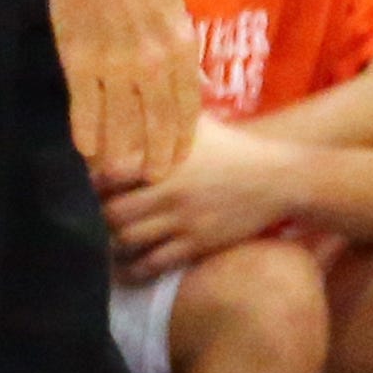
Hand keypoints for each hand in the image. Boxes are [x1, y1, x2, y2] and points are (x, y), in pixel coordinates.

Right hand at [46, 0, 198, 189]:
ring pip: (120, 121)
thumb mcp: (174, 9)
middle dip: (154, 156)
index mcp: (179, 46)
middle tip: (148, 179)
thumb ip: (182, 52)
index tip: (173, 162)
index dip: (179, 140)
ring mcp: (115, 60)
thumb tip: (195, 86)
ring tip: (116, 173)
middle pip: (156, 122)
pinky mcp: (80, 57)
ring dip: (118, 152)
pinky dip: (86, 132)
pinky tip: (86, 149)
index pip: (184, 108)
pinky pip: (85, 106)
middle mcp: (152, 59)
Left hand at [102, 118, 300, 281]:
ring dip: (114, 242)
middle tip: (103, 215)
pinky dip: (135, 269)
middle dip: (102, 215)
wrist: (278, 179)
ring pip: (129, 240)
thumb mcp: (196, 124)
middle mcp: (168, 192)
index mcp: (163, 160)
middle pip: (113, 212)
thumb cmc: (233, 147)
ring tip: (111, 240)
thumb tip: (133, 101)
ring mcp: (183, 221)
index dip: (95, 183)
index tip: (94, 185)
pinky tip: (125, 270)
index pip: (108, 175)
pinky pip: (156, 263)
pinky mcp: (198, 244)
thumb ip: (162, 117)